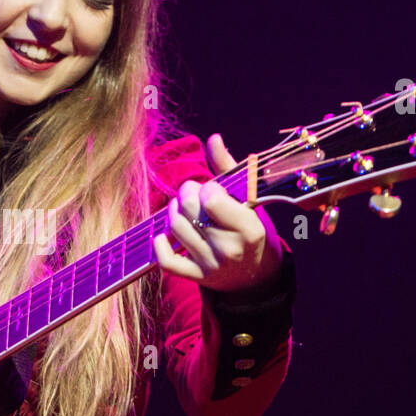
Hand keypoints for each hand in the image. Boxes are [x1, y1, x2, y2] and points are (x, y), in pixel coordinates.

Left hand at [153, 133, 283, 294]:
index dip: (207, 188)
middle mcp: (229, 250)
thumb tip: (213, 139)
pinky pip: (166, 261)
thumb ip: (229, 170)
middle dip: (187, 193)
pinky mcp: (196, 277)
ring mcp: (211, 266)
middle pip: (189, 210)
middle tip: (193, 192)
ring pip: (175, 228)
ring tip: (183, 208)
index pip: (211, 199)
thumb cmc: (251, 231)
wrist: (256, 277)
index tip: (212, 189)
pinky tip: (164, 234)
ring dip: (174, 212)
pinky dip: (160, 244)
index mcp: (249, 229)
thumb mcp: (250, 202)